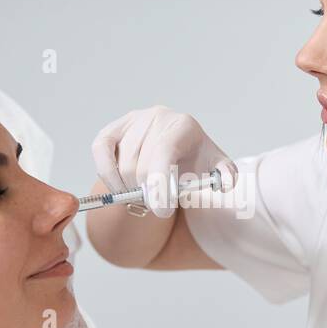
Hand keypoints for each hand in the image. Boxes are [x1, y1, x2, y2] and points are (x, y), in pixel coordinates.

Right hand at [91, 106, 238, 218]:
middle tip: (156, 205)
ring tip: (145, 195)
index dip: (160, 184)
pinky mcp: (112, 129)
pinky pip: (100, 154)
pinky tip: (121, 188)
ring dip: (131, 190)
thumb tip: (225, 183)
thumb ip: (226, 176)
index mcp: (184, 125)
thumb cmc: (194, 161)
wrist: (176, 150)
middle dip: (148, 193)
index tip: (162, 210)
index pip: (164, 152)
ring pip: (122, 166)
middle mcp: (157, 117)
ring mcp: (132, 120)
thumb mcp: (215, 168)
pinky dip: (108, 178)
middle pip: (142, 166)